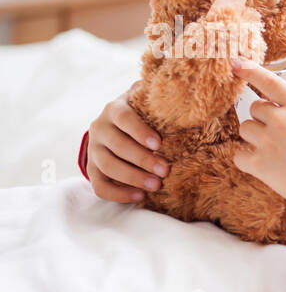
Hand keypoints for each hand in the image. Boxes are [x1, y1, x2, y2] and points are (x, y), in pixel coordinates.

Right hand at [86, 81, 169, 202]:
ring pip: (107, 166)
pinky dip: (118, 194)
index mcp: (114, 109)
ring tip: (155, 186)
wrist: (120, 126)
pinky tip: (139, 196)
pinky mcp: (93, 169)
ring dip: (132, 177)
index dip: (139, 131)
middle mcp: (99, 128)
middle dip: (142, 160)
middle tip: (165, 171)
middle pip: (117, 146)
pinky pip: (99, 185)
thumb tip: (187, 95)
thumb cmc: (145, 114)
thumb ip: (163, 100)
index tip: (159, 144)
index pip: (123, 118)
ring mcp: (94, 149)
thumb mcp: (150, 103)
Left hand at [230, 59, 285, 212]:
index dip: (250, 70)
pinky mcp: (259, 164)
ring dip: (254, 134)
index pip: (269, 81)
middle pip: (255, 107)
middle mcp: (280, 120)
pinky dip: (247, 158)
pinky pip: (240, 155)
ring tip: (273, 146)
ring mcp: (267, 142)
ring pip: (245, 128)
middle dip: (263, 115)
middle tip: (280, 129)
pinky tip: (262, 163)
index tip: (235, 62)